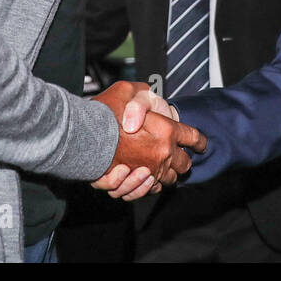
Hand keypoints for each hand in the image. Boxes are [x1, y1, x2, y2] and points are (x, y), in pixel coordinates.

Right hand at [91, 82, 204, 200]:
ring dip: (167, 174)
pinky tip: (146, 178)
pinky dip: (150, 186)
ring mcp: (148, 171)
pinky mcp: (133, 183)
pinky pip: (149, 190)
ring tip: (159, 167)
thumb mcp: (128, 91)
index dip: (199, 140)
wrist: (80, 134)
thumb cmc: (103, 111)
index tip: (199, 143)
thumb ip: (144, 99)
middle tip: (178, 155)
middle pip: (185, 164)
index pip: (194, 138)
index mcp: (166, 131)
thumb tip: (153, 114)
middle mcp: (162, 154)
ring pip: (169, 180)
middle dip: (183, 160)